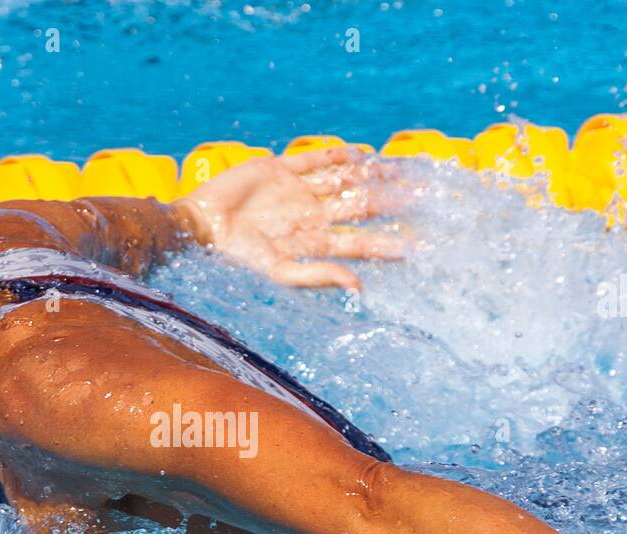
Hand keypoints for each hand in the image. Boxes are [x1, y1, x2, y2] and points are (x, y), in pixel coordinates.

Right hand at [173, 147, 406, 290]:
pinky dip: (336, 155)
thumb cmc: (233, 259)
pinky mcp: (276, 169)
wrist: (196, 227)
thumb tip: (360, 286)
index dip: (391, 243)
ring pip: (344, 179)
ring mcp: (296, 191)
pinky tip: (361, 154)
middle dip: (395, 200)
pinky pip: (313, 160)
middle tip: (430, 195)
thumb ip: (318, 276)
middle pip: (363, 205)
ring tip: (405, 169)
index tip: (424, 245)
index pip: (362, 242)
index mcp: (312, 242)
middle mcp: (310, 216)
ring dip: (373, 174)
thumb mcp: (278, 272)